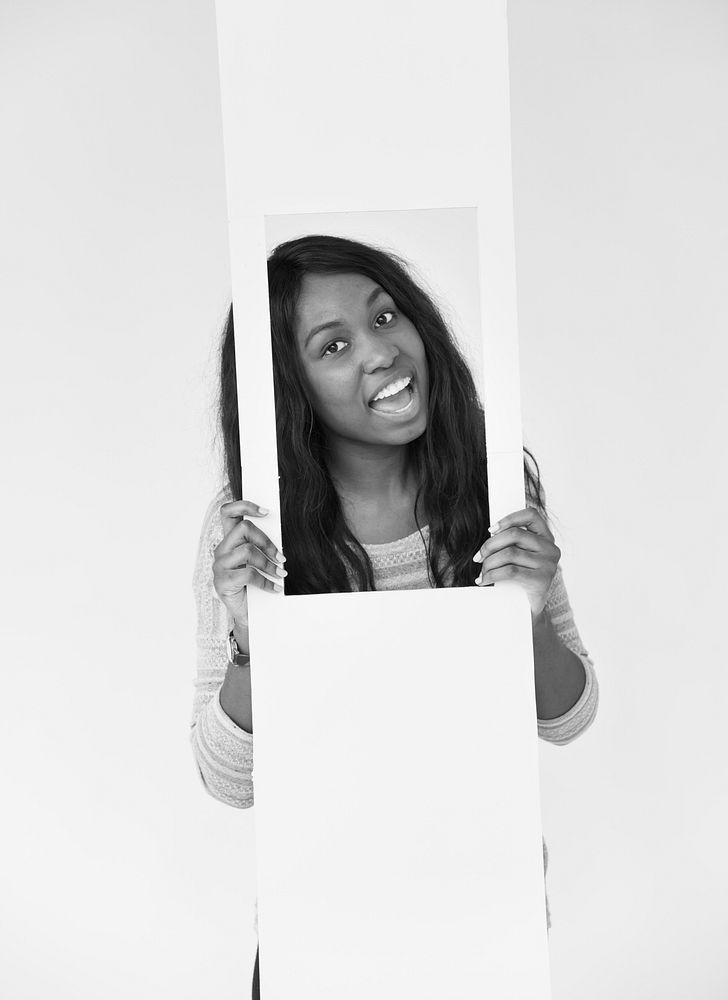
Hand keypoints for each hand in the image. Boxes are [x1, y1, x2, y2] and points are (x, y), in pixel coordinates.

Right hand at [213, 500, 285, 634]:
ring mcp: (219, 565)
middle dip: (266, 541)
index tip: (266, 511)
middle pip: (243, 528)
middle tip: (281, 557)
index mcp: (230, 540)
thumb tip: (281, 538)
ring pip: (246, 551)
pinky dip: (265, 581)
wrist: (247, 613)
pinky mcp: (222, 581)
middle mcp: (221, 549)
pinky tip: (274, 588)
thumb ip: (261, 546)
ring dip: (268, 563)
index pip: (228, 512)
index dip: (244, 506)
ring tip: (280, 574)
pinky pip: (247, 574)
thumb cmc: (254, 585)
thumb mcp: (258, 562)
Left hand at [473, 507, 559, 617]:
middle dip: (490, 545)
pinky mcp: (542, 580)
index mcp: (546, 538)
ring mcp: (549, 564)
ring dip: (489, 563)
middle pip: (514, 534)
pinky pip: (510, 571)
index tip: (491, 530)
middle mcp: (551, 549)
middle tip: (478, 557)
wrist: (527, 611)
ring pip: (509, 553)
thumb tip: (491, 533)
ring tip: (482, 571)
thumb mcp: (518, 557)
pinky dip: (491, 575)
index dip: (509, 518)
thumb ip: (511, 543)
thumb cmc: (519, 581)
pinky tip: (483, 580)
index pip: (531, 515)